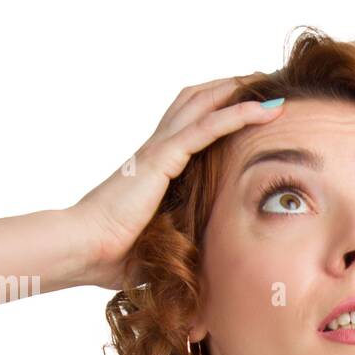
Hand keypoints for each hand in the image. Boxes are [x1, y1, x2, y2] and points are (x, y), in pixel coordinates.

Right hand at [67, 79, 285, 289]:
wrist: (84, 249)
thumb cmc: (114, 255)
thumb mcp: (161, 245)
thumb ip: (184, 245)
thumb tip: (209, 271)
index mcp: (155, 165)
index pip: (190, 123)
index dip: (217, 108)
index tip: (251, 106)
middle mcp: (157, 149)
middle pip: (197, 100)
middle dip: (231, 87)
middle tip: (264, 82)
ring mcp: (159, 150)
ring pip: (203, 104)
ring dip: (238, 91)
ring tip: (269, 85)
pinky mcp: (162, 159)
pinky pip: (206, 128)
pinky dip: (237, 115)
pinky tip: (264, 110)